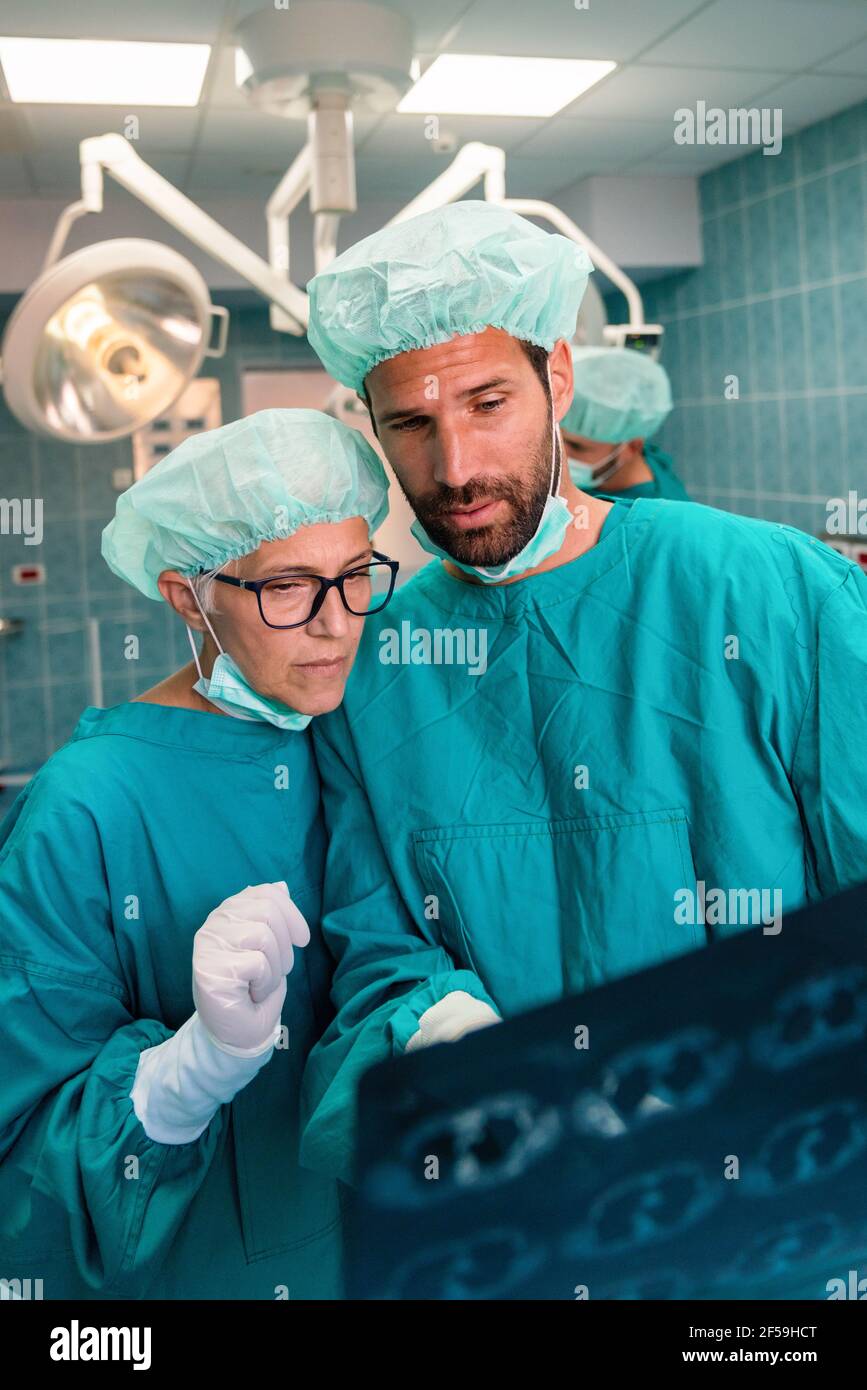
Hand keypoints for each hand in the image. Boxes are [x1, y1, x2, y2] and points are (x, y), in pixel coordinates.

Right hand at [192, 881, 309, 1055]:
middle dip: (284, 947)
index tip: (303, 940)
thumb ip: (272, 915)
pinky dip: (264, 983)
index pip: (266, 893)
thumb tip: (281, 886)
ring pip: (263, 936)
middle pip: (268, 912)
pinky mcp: (209, 969)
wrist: (238, 1032)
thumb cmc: (255, 988)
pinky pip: (257, 963)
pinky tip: (250, 993)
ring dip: (274, 968)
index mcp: (228, 913)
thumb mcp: (270, 947)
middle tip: (274, 971)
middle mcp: (214, 924)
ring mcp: (208, 946)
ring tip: (260, 983)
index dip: (292, 914)